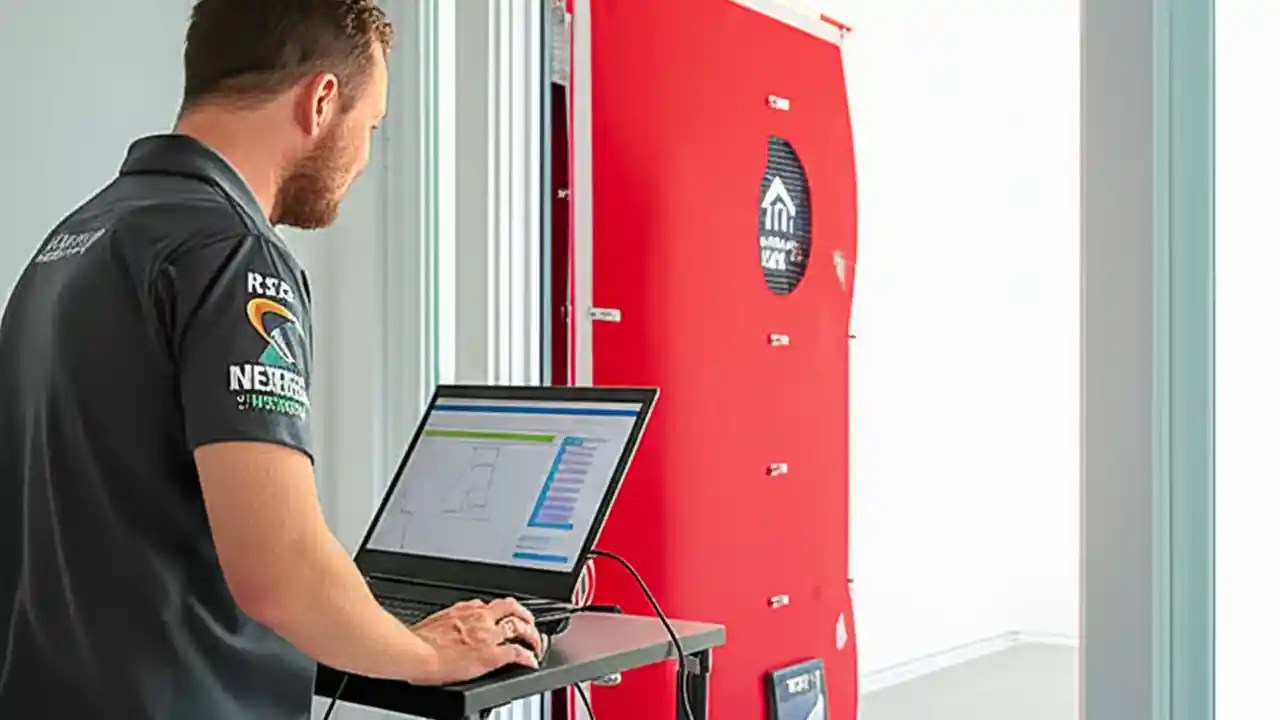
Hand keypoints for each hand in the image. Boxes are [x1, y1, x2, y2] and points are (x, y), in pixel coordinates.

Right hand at [407, 598, 542, 684]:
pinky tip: (532, 662)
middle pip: (511, 607)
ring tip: (536, 642)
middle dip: (523, 614)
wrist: (414, 653)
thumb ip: (446, 622)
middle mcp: (479, 617)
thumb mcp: (432, 622)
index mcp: (463, 610)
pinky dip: (529, 657)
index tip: (500, 617)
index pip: (488, 605)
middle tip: (528, 622)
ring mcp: (488, 635)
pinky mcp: (493, 654)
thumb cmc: (414, 642)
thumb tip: (443, 627)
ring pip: (520, 626)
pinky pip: (518, 653)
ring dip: (532, 634)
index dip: (498, 612)